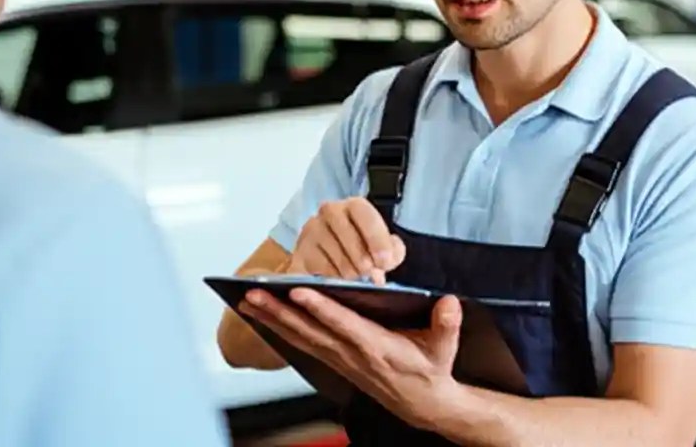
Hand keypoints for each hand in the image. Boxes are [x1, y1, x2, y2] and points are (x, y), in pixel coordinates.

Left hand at [241, 287, 466, 431]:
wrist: (424, 405)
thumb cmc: (431, 371)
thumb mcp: (445, 349)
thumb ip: (446, 324)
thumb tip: (448, 303)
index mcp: (377, 347)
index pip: (343, 325)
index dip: (320, 308)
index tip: (299, 291)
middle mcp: (352, 354)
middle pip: (309, 331)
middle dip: (280, 312)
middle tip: (253, 294)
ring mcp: (340, 360)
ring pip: (300, 338)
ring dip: (272, 320)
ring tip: (248, 302)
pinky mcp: (335, 361)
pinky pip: (303, 344)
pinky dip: (281, 331)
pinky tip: (265, 318)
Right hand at [288, 197, 405, 284]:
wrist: (328, 260)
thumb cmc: (359, 251)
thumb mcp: (381, 248)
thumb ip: (393, 251)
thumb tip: (390, 257)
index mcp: (353, 206)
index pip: (364, 213)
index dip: (376, 238)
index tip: (384, 262)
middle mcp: (329, 212)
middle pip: (348, 236)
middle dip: (363, 261)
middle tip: (370, 276)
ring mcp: (311, 231)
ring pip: (334, 256)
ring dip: (348, 273)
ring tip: (355, 281)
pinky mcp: (299, 254)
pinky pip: (318, 270)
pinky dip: (332, 280)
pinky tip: (338, 284)